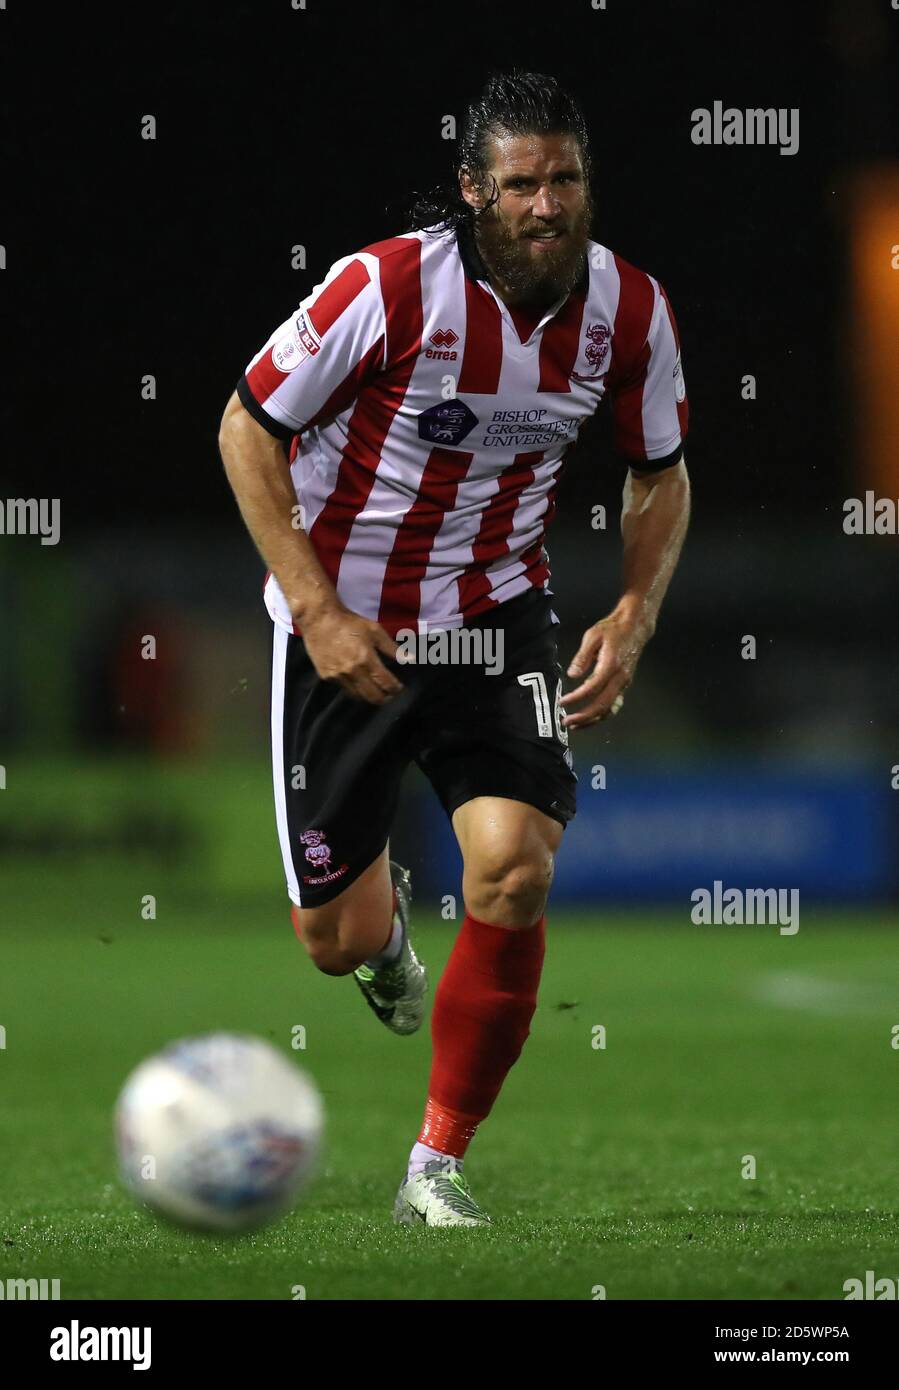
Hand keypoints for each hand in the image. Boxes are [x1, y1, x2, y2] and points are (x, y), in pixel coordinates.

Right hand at [299, 601, 404, 704]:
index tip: (399, 688)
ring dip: (369, 696)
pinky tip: (358, 683)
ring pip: (358, 696)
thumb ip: (392, 648)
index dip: (395, 688)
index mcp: (366, 659)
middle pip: (373, 696)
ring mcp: (338, 676)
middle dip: (384, 698)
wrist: (319, 619)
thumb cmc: (350, 622)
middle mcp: (352, 672)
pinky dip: (354, 689)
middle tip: (390, 695)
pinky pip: (344, 688)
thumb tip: (410, 659)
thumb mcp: (375, 631)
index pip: (386, 683)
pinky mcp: (326, 676)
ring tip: (376, 692)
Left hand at [559, 608, 652, 729]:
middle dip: (583, 716)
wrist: (635, 627)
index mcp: (611, 665)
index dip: (576, 698)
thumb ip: (582, 657)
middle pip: (602, 704)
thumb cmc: (612, 629)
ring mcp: (624, 683)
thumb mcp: (593, 636)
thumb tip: (572, 675)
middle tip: (566, 721)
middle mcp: (620, 678)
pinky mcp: (624, 685)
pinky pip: (614, 705)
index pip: (592, 688)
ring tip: (576, 725)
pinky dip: (602, 715)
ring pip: (610, 709)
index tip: (562, 702)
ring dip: (592, 720)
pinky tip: (591, 719)